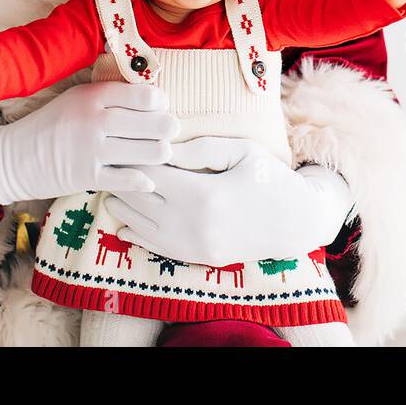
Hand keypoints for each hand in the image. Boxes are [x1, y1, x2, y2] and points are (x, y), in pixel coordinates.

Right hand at [0, 81, 179, 218]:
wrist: (13, 158)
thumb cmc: (51, 125)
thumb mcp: (76, 98)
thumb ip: (109, 94)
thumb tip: (150, 93)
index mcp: (93, 96)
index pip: (143, 95)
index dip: (160, 102)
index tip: (161, 106)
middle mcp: (94, 120)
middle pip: (151, 123)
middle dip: (167, 127)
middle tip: (171, 130)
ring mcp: (91, 150)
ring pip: (146, 152)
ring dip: (160, 153)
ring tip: (161, 152)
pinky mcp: (87, 177)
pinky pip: (128, 179)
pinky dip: (144, 180)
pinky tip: (148, 178)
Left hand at [105, 137, 353, 266]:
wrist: (296, 222)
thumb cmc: (270, 179)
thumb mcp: (242, 152)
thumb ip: (200, 149)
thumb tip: (164, 148)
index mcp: (204, 194)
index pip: (152, 175)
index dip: (133, 159)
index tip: (121, 146)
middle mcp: (194, 225)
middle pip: (141, 201)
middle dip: (122, 182)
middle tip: (109, 165)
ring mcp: (195, 246)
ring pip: (142, 227)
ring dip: (124, 208)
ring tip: (110, 190)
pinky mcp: (198, 258)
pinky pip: (157, 248)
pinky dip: (136, 236)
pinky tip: (123, 225)